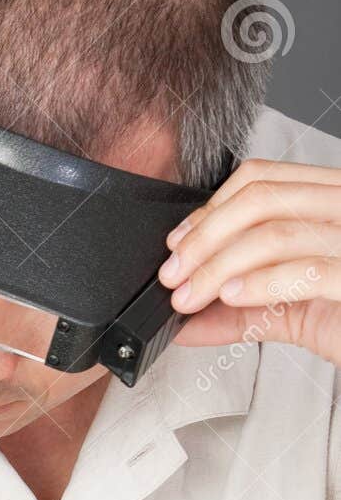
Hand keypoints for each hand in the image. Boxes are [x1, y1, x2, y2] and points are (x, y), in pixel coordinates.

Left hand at [159, 159, 340, 365]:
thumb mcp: (294, 311)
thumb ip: (242, 311)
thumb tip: (187, 320)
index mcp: (334, 199)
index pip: (264, 179)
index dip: (211, 209)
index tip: (178, 244)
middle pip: (262, 200)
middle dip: (204, 239)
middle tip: (174, 276)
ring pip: (276, 234)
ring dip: (218, 267)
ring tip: (190, 296)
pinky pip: (307, 271)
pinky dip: (260, 284)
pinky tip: (232, 297)